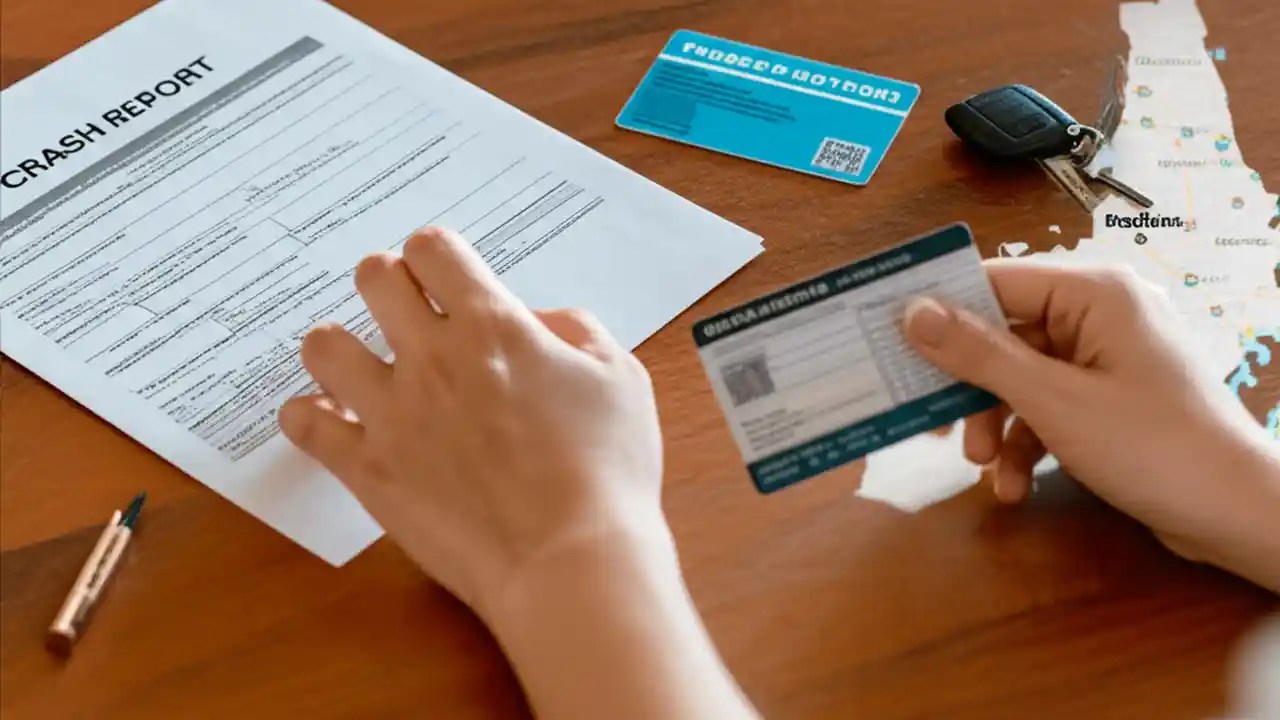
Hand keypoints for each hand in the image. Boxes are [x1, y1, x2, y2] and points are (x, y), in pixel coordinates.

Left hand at [279, 228, 757, 719]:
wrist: (572, 561)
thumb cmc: (607, 474)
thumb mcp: (621, 380)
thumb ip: (576, 332)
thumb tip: (536, 321)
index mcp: (494, 328)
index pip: (433, 249)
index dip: (438, 257)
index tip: (445, 279)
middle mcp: (434, 359)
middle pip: (374, 277)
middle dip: (389, 284)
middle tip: (406, 315)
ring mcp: (393, 414)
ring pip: (323, 344)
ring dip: (340, 347)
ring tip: (363, 369)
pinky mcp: (368, 470)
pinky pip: (303, 424)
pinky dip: (309, 416)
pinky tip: (333, 422)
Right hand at [903, 261, 1279, 587]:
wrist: (1236, 515)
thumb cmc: (1152, 445)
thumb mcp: (1053, 400)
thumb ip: (979, 355)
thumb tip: (914, 314)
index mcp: (1094, 293)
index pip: (996, 280)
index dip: (940, 309)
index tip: (888, 337)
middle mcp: (1100, 315)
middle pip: (1003, 335)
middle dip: (970, 388)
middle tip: (927, 421)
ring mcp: (1107, 359)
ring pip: (1020, 378)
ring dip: (995, 425)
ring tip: (985, 467)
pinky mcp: (1110, 400)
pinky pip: (1047, 407)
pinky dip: (1026, 443)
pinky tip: (1014, 486)